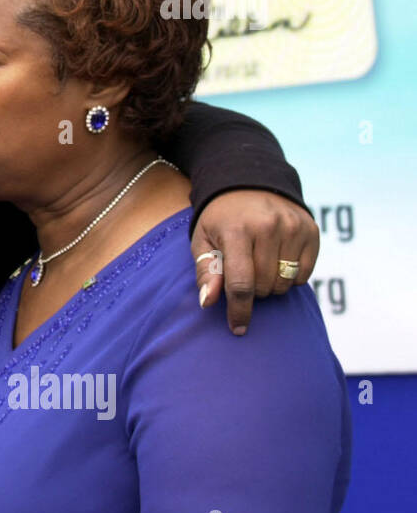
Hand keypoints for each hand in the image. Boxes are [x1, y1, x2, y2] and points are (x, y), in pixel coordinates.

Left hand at [192, 190, 318, 334]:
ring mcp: (293, 227)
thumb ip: (206, 271)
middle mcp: (268, 227)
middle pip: (265, 286)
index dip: (239, 311)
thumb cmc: (220, 219)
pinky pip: (305, 274)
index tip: (238, 329)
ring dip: (271, 285)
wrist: (248, 183)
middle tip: (244, 276)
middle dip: (253, 292)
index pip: (241, 283)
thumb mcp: (203, 240)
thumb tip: (208, 302)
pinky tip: (277, 260)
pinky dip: (291, 277)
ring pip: (286, 283)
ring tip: (259, 266)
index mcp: (236, 230)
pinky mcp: (311, 230)